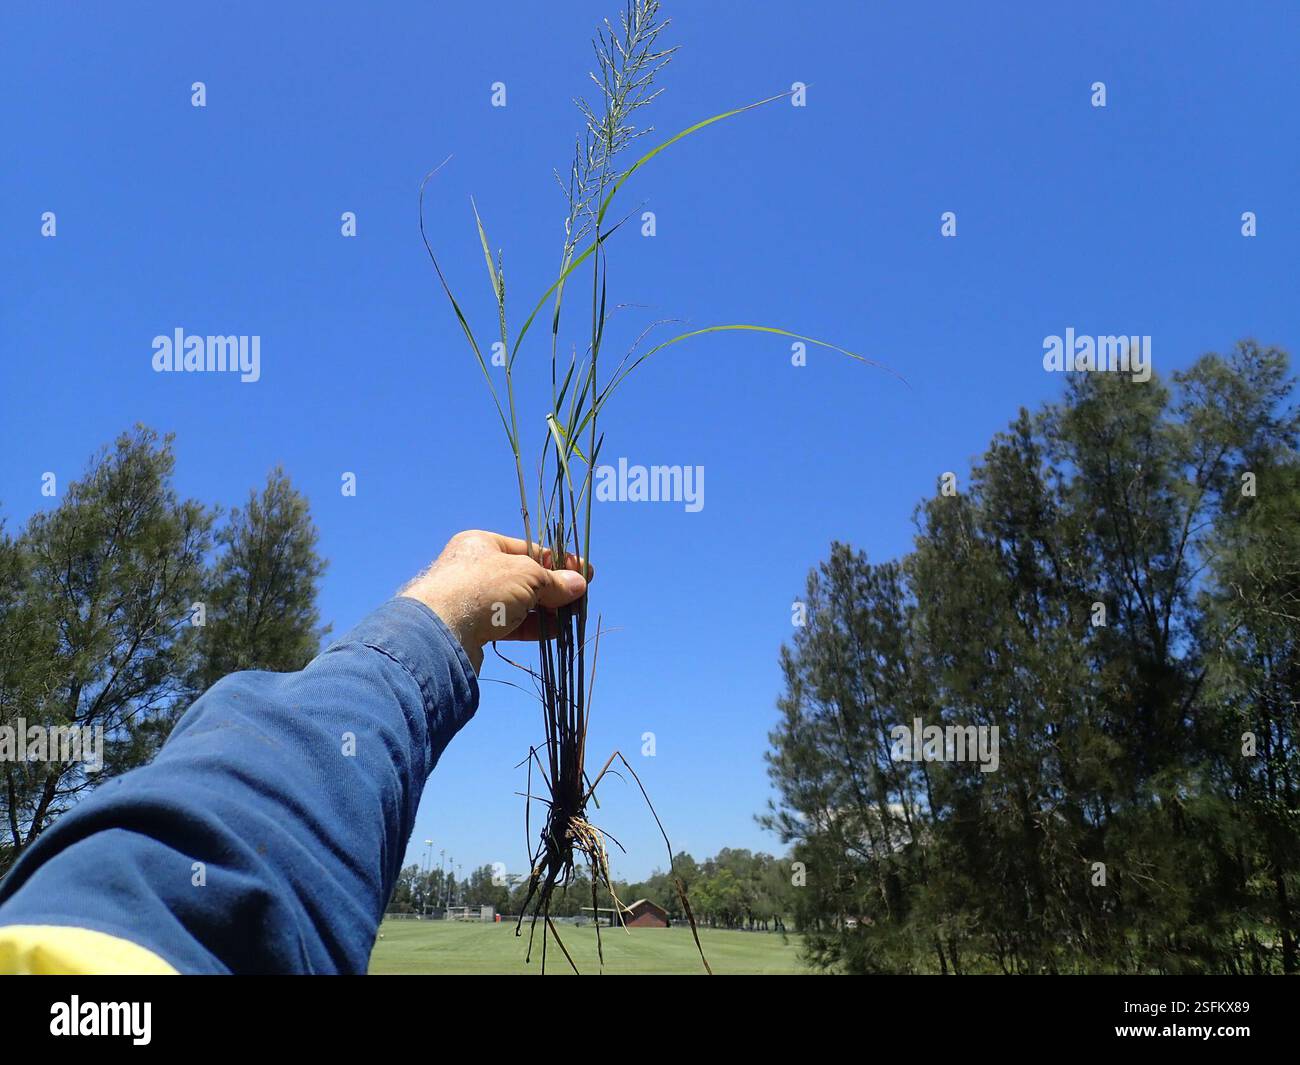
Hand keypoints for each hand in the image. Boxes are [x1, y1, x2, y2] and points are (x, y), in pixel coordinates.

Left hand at [399, 530, 591, 672]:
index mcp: (482, 544)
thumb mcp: (527, 576)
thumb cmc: (482, 588)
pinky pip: (509, 624)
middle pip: (524, 577)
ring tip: (572, 616)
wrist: (439, 632)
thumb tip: (579, 584)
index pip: (529, 549)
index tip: (585, 572)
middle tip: (580, 597)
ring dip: (546, 610)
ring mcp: (473, 600)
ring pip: (518, 602)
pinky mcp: (473, 628)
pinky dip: (532, 627)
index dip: (558, 560)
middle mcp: (475, 569)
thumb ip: (554, 581)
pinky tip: (555, 631)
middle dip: (554, 588)